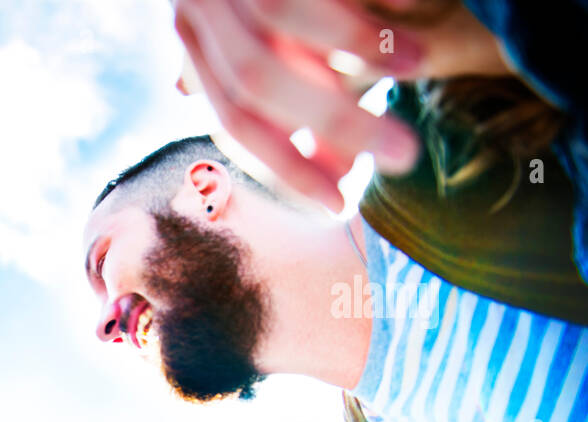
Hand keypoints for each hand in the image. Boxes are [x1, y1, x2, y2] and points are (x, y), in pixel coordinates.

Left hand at [171, 0, 429, 210]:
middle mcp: (198, 5)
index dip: (286, 167)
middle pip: (256, 82)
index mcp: (196, 39)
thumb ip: (265, 85)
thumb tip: (318, 167)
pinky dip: (353, 7)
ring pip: (277, 29)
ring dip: (354, 53)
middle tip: (401, 157)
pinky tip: (405, 8)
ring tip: (422, 68)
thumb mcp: (242, 29)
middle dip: (331, 125)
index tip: (339, 205)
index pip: (235, 121)